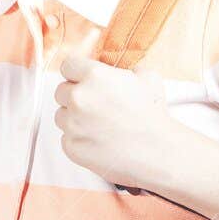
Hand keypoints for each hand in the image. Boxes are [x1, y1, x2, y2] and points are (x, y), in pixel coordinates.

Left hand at [53, 55, 179, 189]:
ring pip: (61, 115)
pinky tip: (99, 141)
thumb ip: (127, 69)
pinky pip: (66, 138)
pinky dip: (79, 139)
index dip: (76, 73)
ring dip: (74, 118)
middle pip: (61, 91)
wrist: (158, 153)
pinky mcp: (71, 147)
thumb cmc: (153, 117)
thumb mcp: (147, 78)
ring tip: (98, 126)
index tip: (82, 80)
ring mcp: (73, 124)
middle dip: (75, 96)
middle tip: (94, 106)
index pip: (68, 66)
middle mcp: (78, 97)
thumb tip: (120, 71)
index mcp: (94, 75)